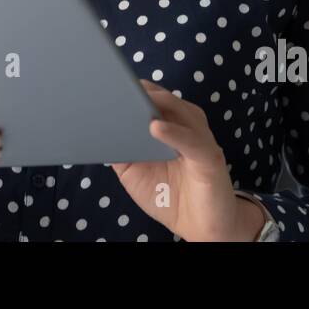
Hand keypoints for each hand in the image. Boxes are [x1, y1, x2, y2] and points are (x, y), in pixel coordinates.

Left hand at [110, 79, 256, 240]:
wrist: (201, 228)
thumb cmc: (169, 198)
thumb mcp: (134, 174)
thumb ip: (121, 152)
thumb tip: (99, 131)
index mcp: (170, 126)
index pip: (153, 99)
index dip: (134, 89)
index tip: (110, 80)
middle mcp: (187, 127)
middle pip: (166, 100)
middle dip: (144, 92)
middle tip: (119, 83)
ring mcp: (200, 140)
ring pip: (181, 112)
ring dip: (158, 103)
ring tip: (136, 97)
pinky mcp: (209, 157)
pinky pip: (192, 140)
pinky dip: (174, 132)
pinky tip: (155, 128)